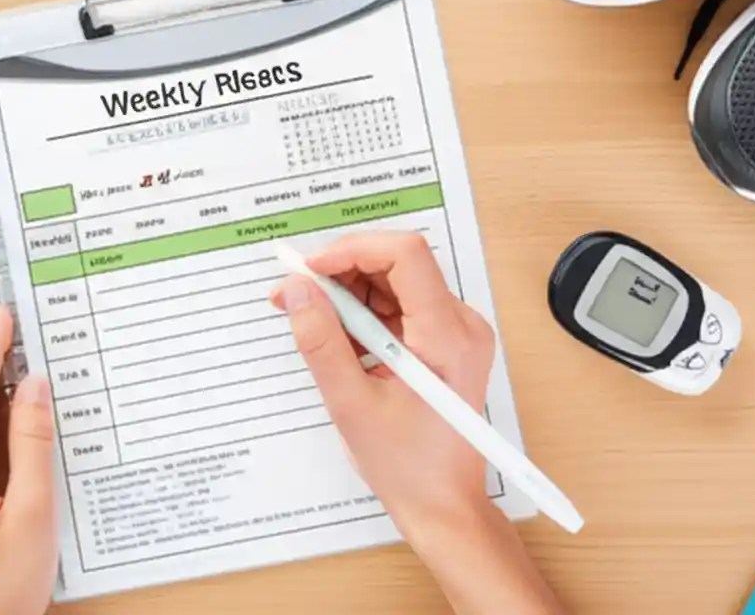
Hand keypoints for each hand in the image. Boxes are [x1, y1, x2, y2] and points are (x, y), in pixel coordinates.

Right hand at [272, 232, 564, 614]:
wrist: (443, 504)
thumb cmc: (406, 465)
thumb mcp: (350, 403)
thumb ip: (320, 341)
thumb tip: (296, 290)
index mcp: (446, 336)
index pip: (405, 255)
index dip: (352, 250)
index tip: (309, 270)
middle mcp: (461, 324)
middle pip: (398, 265)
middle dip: (341, 273)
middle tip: (293, 295)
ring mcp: (457, 333)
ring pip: (396, 285)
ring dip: (349, 295)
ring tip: (310, 322)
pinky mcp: (446, 344)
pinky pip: (401, 309)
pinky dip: (364, 316)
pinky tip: (338, 341)